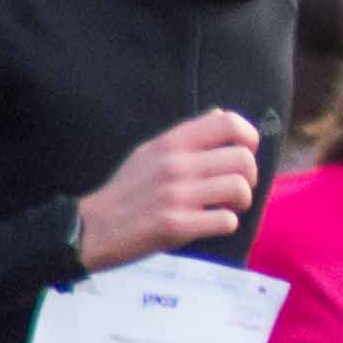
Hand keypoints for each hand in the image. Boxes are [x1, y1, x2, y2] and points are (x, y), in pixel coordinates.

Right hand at [76, 110, 265, 271]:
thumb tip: (221, 115)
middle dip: (249, 177)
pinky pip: (225, 221)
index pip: (228, 123)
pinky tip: (212, 224)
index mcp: (171, 142)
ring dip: (241, 203)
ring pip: (239, 188)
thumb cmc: (126, 190)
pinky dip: (226, 224)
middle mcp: (176, 164)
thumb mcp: (150, 151)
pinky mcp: (176, 225)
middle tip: (236, 189)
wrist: (93, 227)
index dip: (248, 137)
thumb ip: (186, 135)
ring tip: (227, 207)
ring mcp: (177, 195)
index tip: (245, 153)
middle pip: (243, 158)